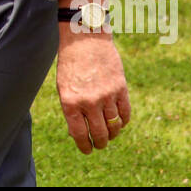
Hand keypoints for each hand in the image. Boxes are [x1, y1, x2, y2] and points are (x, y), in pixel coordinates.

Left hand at [56, 31, 131, 153]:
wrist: (85, 39)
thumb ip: (71, 110)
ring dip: (112, 134)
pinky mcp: (121, 89)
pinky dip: (123, 121)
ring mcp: (107, 95)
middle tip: (100, 144)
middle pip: (100, 134)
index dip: (84, 146)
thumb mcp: (64, 87)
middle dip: (100, 143)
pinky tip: (119, 122)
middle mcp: (89, 102)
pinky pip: (126, 114)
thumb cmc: (71, 64)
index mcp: (71, 102)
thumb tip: (78, 134)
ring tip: (109, 133)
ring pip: (114, 127)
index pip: (79, 135)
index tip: (88, 150)